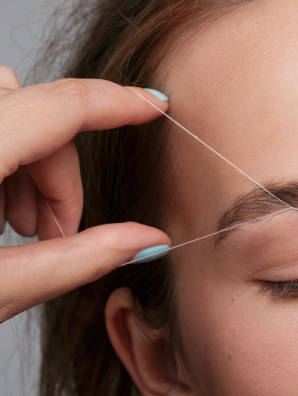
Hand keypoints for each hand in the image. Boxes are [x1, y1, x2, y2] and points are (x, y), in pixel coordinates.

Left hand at [0, 65, 170, 322]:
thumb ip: (79, 261)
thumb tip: (150, 242)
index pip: (60, 106)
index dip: (116, 103)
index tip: (154, 104)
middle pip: (33, 108)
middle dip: (62, 168)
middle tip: (57, 232)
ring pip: (8, 112)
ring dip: (33, 168)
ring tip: (24, 232)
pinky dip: (4, 164)